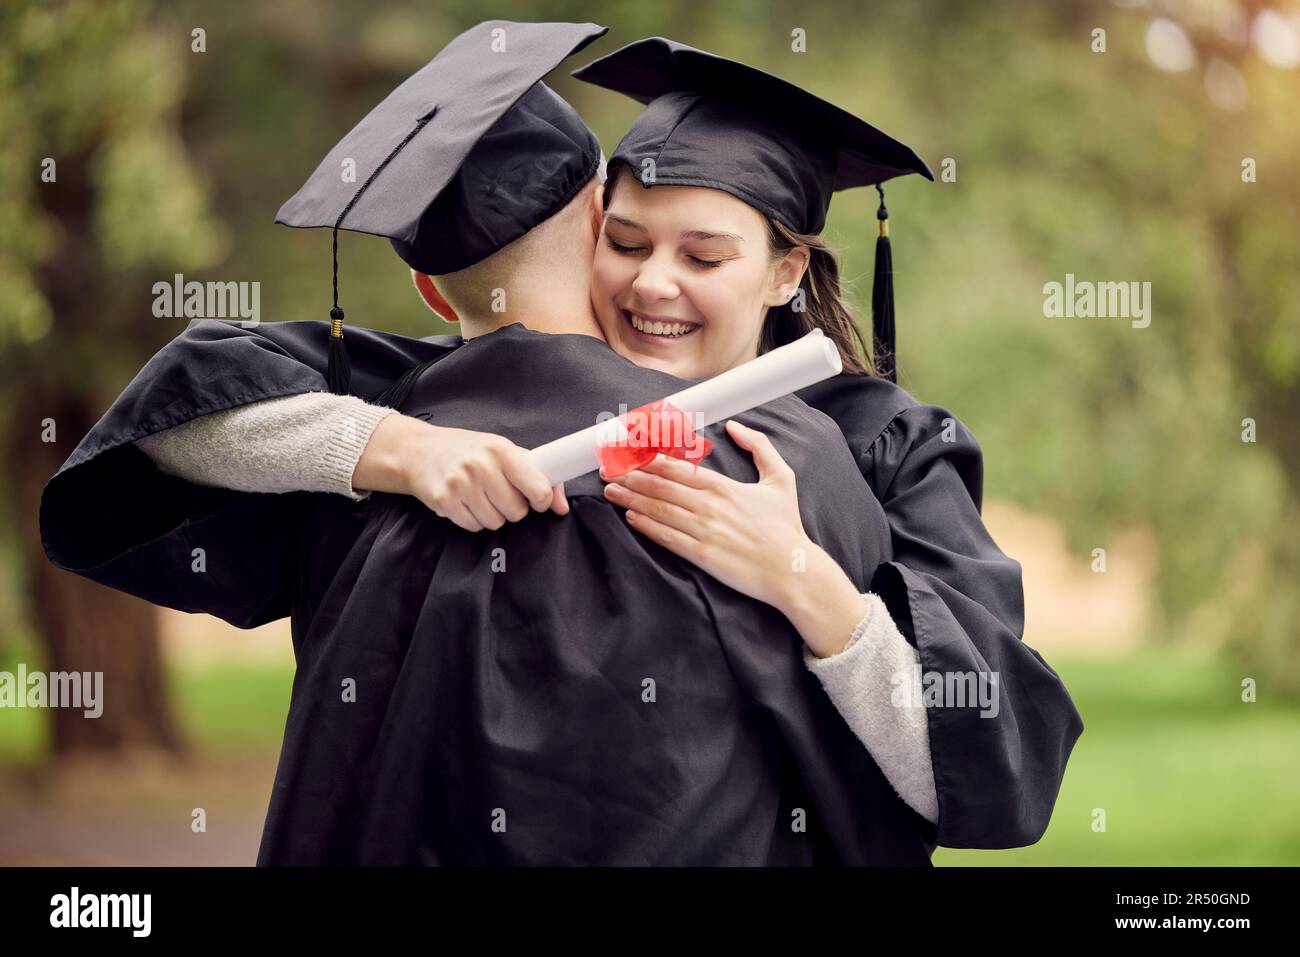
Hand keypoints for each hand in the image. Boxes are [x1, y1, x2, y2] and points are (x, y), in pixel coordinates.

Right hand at [353, 413, 567, 531]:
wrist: (419, 451)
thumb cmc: (468, 451)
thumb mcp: (503, 452)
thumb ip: (537, 476)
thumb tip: (561, 507)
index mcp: (501, 450)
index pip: (538, 489)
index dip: (540, 500)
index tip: (534, 499)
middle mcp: (481, 466)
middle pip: (517, 512)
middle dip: (513, 508)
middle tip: (499, 494)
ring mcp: (460, 484)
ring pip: (495, 522)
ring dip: (492, 515)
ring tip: (480, 497)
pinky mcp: (443, 501)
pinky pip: (473, 527)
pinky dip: (473, 520)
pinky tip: (465, 502)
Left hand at [601, 420, 812, 606]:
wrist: (793, 570)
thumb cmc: (786, 527)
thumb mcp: (781, 478)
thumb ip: (760, 446)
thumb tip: (736, 426)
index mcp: (724, 487)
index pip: (677, 467)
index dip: (648, 458)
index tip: (629, 451)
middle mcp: (710, 506)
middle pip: (660, 486)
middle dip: (630, 476)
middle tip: (608, 469)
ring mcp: (704, 531)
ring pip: (658, 510)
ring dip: (631, 499)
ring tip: (611, 491)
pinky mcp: (702, 556)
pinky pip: (667, 538)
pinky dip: (646, 527)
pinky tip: (631, 518)